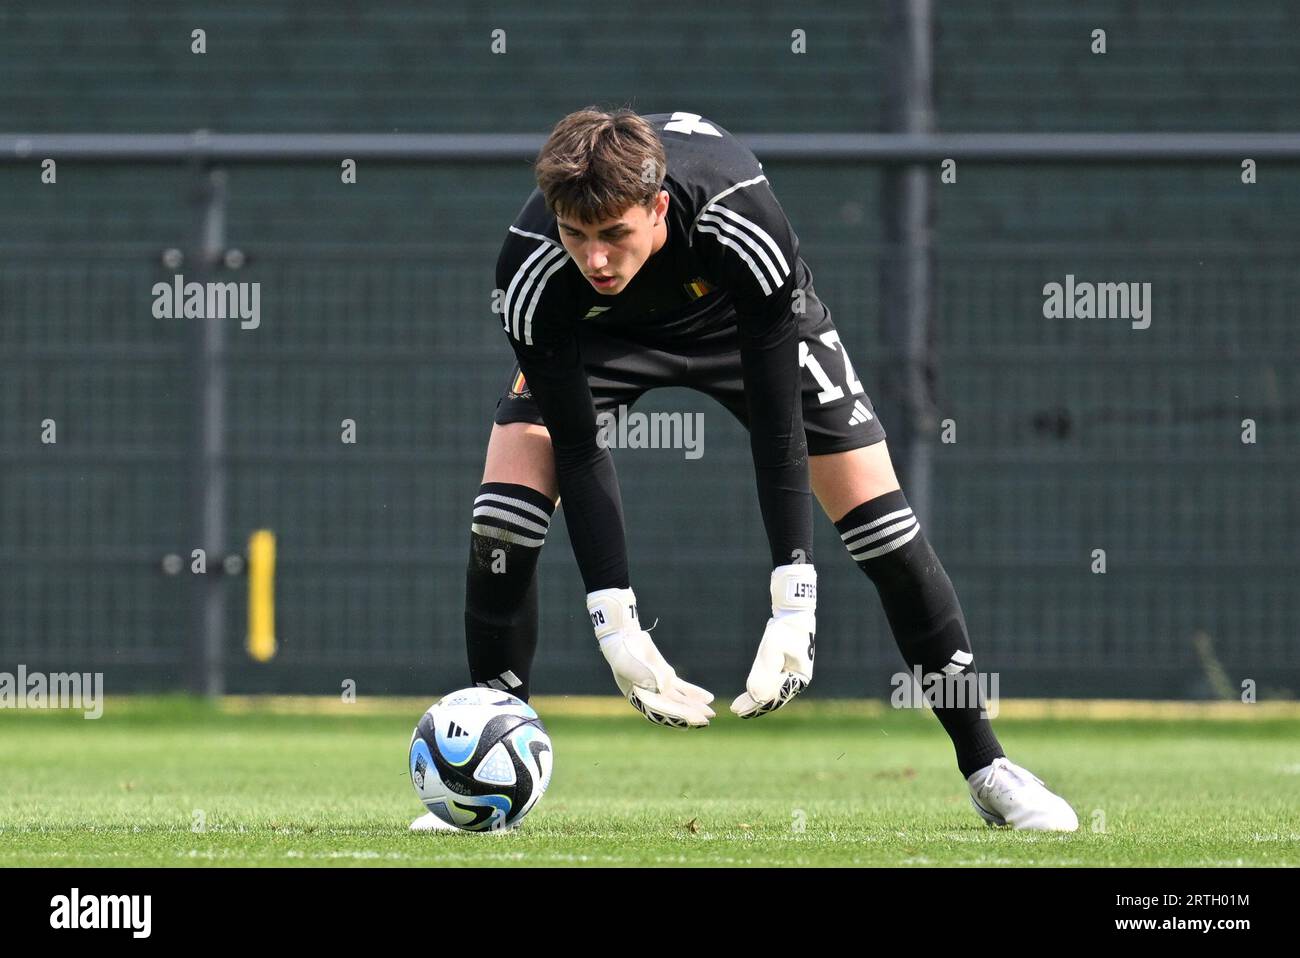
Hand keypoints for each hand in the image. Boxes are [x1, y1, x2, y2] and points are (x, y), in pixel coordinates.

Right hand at [587, 587, 714, 727]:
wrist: (624, 639)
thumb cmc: (624, 654)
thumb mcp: (631, 666)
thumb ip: (645, 677)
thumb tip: (662, 687)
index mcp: (641, 699)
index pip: (662, 711)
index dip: (677, 717)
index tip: (692, 721)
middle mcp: (652, 697)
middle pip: (674, 709)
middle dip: (690, 715)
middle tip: (706, 720)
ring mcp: (661, 687)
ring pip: (681, 700)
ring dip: (695, 707)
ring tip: (711, 712)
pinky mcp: (667, 677)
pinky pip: (684, 688)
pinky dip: (695, 693)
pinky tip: (709, 698)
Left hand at [731, 564, 815, 717]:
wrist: (793, 610)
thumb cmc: (785, 629)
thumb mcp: (772, 649)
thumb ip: (764, 673)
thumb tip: (756, 696)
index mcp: (800, 679)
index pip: (774, 697)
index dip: (756, 706)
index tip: (739, 710)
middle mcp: (797, 678)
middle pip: (773, 696)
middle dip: (755, 705)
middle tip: (736, 711)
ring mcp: (792, 671)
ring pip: (771, 689)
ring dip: (755, 698)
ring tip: (739, 706)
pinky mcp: (785, 663)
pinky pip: (771, 679)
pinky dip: (760, 685)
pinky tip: (749, 690)